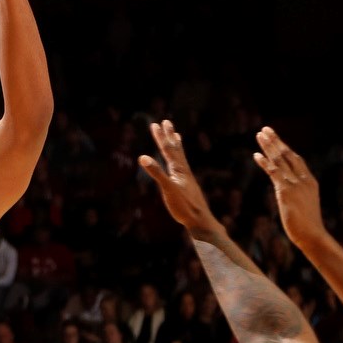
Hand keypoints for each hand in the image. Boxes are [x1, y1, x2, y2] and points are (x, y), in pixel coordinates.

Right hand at [138, 120, 219, 234]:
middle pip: (175, 149)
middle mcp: (183, 170)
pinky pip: (183, 167)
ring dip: (176, 145)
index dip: (161, 137)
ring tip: (176, 136)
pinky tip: (180, 164)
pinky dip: (180, 160)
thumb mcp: (168, 189)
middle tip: (166, 122)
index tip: (155, 124)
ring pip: (180, 157)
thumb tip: (142, 157)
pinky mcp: (187, 185)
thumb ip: (156, 173)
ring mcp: (186, 177)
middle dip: (169, 136)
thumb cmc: (184, 206)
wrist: (200, 220)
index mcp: (178, 169)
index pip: (168, 149)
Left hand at [254, 127, 327, 247]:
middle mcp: (303, 179)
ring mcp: (295, 184)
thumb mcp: (305, 205)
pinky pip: (274, 172)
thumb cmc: (308, 226)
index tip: (276, 139)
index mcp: (310, 181)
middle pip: (287, 155)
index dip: (285, 148)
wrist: (313, 236)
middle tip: (265, 129)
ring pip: (280, 160)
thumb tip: (286, 192)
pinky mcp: (286, 191)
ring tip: (259, 135)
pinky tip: (256, 155)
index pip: (296, 159)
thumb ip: (298, 195)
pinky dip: (264, 163)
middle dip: (275, 141)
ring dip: (268, 146)